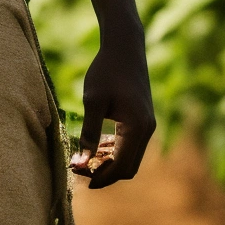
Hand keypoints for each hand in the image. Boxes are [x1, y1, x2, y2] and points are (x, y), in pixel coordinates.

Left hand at [70, 37, 154, 189]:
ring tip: (85, 159)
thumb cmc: (106, 71)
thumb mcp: (93, 102)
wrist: (125, 47)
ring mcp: (148, 125)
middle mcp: (147, 129)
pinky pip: (131, 145)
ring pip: (130, 158)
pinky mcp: (143, 120)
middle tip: (79, 169)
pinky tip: (97, 145)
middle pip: (128, 168)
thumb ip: (89, 134)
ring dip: (109, 163)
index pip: (120, 167)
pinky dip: (115, 151)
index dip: (99, 177)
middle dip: (104, 173)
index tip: (76, 174)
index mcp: (137, 128)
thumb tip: (80, 163)